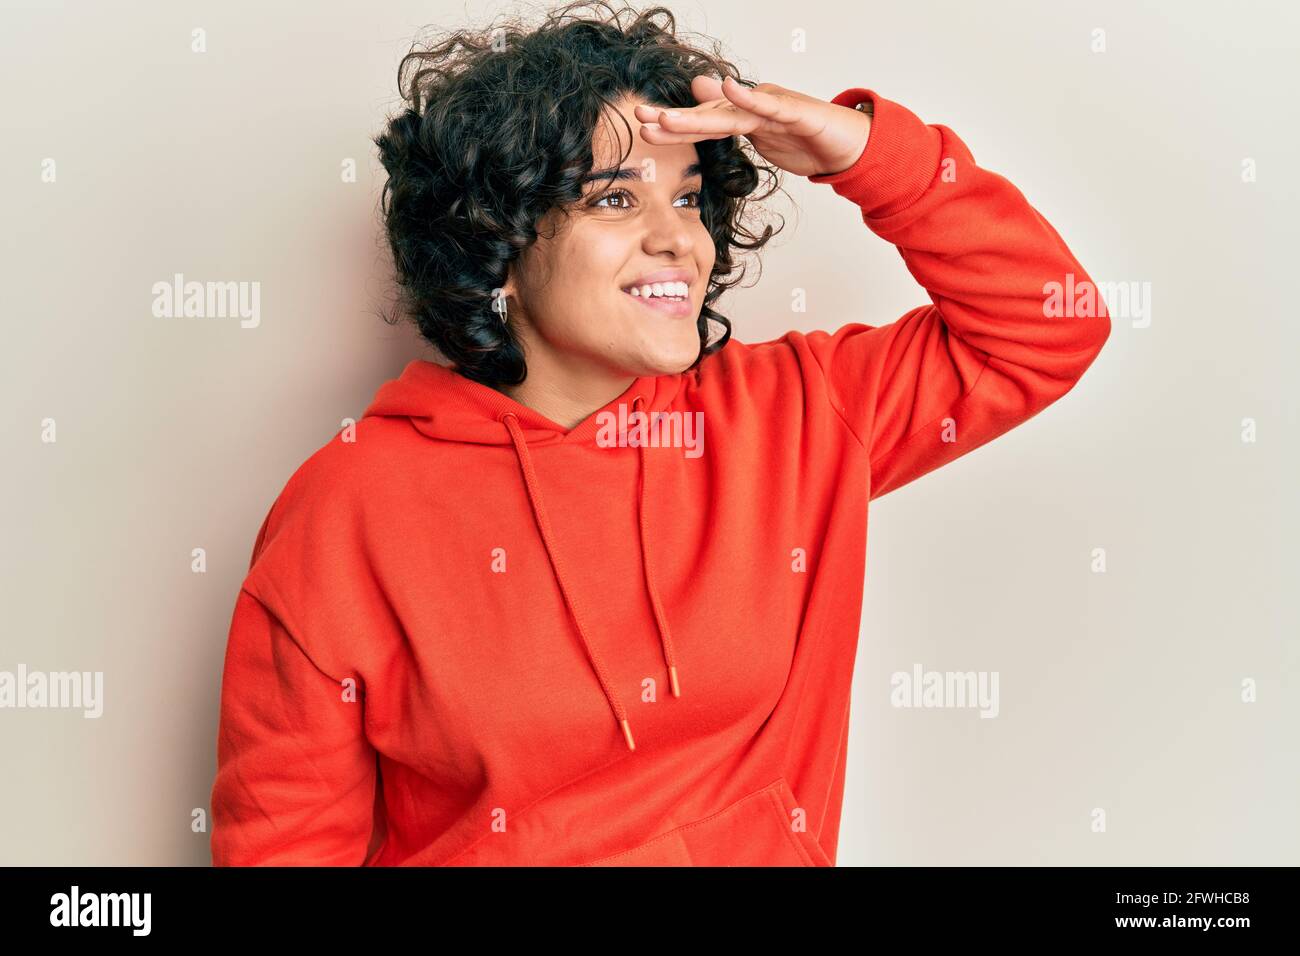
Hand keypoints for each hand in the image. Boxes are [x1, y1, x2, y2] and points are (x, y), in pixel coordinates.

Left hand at [633, 75, 871, 178]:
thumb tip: (701, 94)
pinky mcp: (796, 113)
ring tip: (667, 119)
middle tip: (641, 119)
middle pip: (709, 115)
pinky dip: (749, 97)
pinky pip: (769, 105)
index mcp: (745, 116)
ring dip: (698, 116)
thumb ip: (732, 119)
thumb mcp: (761, 134)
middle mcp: (755, 106)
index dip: (674, 125)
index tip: (641, 126)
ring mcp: (775, 107)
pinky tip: (729, 88)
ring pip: (731, 113)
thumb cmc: (806, 139)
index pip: (704, 122)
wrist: (849, 146)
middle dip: (674, 120)